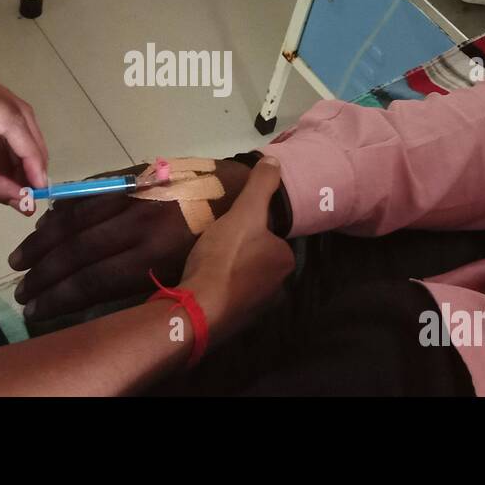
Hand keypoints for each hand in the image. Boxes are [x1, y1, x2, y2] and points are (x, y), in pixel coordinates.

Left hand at [0, 58, 47, 212]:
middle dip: (31, 153)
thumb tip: (23, 203)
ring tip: (27, 184)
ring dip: (18, 151)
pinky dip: (2, 145)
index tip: (41, 187)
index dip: (31, 156)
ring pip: (9, 118)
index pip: (11, 121)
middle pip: (17, 115)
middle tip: (39, 188)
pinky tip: (9, 171)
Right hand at [10, 158, 253, 319]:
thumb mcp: (187, 271)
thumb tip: (92, 295)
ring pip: (78, 217)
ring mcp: (135, 193)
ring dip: (44, 240)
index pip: (92, 279)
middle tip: (19, 286)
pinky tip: (46, 220)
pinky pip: (92, 188)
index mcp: (155, 254)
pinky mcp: (135, 172)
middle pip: (77, 250)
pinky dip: (66, 205)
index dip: (58, 296)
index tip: (34, 309)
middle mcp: (139, 222)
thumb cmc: (219, 244)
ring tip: (21, 258)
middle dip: (43, 271)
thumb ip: (142, 282)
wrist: (242, 189)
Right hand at [179, 157, 293, 341]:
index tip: (231, 227)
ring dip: (227, 273)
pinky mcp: (234, 323)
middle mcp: (278, 288)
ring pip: (242, 281)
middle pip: (256, 260)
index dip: (251, 229)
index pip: (271, 238)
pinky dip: (216, 291)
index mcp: (285, 261)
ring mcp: (256, 310)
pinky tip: (200, 282)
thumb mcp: (244, 212)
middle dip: (240, 253)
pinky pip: (227, 299)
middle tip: (215, 242)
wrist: (198, 307)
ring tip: (205, 261)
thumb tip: (274, 161)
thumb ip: (260, 186)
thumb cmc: (226, 256)